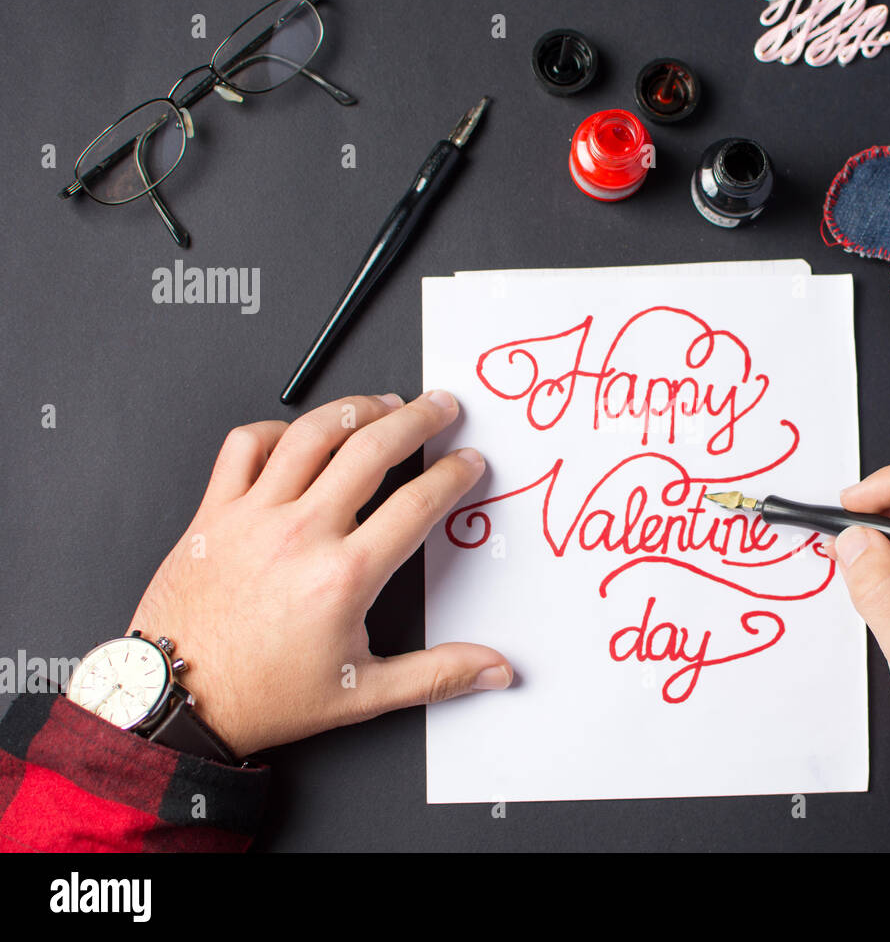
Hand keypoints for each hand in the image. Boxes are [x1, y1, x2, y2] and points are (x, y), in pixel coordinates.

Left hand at [126, 391, 512, 758]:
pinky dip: (275, 430)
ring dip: (356, 408)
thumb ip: (438, 675)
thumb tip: (496, 669)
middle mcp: (300, 535)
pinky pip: (245, 446)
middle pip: (372, 449)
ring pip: (312, 434)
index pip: (417, 504)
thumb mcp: (363, 695)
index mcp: (343, 577)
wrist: (177, 701)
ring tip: (384, 403)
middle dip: (418, 419)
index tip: (468, 461)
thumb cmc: (264, 697)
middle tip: (441, 405)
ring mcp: (252, 517)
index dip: (453, 474)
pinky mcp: (213, 513)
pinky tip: (299, 434)